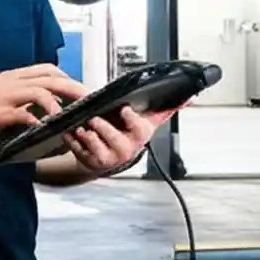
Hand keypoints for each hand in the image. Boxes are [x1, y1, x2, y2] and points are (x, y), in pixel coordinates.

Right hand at [0, 64, 88, 162]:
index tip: (82, 91)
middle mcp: (7, 81)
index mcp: (10, 78)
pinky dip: (38, 119)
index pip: (47, 69)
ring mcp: (1, 96)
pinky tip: (46, 128)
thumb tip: (49, 106)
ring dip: (60, 102)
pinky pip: (23, 112)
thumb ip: (23, 102)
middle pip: (49, 76)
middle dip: (73, 87)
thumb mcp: (2, 106)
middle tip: (89, 100)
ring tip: (72, 115)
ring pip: (40, 90)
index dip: (67, 78)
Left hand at [61, 101, 189, 174]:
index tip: (124, 110)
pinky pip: (78, 151)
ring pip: (96, 146)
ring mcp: (107, 157)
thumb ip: (167, 108)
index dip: (131, 120)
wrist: (113, 156)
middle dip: (103, 127)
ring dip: (86, 136)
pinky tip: (70, 131)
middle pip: (114, 139)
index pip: (139, 129)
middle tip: (94, 118)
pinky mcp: (90, 161)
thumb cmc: (130, 135)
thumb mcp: (149, 121)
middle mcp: (125, 149)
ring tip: (80, 126)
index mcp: (139, 137)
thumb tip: (190, 98)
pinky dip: (72, 141)